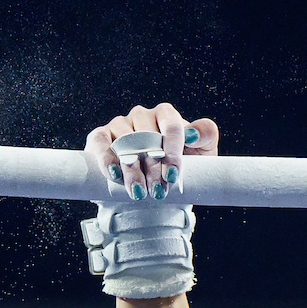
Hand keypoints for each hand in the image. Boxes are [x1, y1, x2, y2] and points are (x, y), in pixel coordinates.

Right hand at [85, 103, 218, 200]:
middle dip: (153, 168)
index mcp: (166, 115)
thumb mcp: (203, 153)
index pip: (170, 125)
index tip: (173, 175)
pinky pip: (100, 142)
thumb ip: (206, 135)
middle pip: (146, 137)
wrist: (156, 186)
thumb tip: (193, 133)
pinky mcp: (101, 137)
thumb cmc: (183, 167)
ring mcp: (120, 124)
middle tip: (158, 192)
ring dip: (132, 170)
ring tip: (139, 192)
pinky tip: (115, 175)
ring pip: (124, 143)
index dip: (172, 150)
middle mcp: (142, 116)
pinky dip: (105, 158)